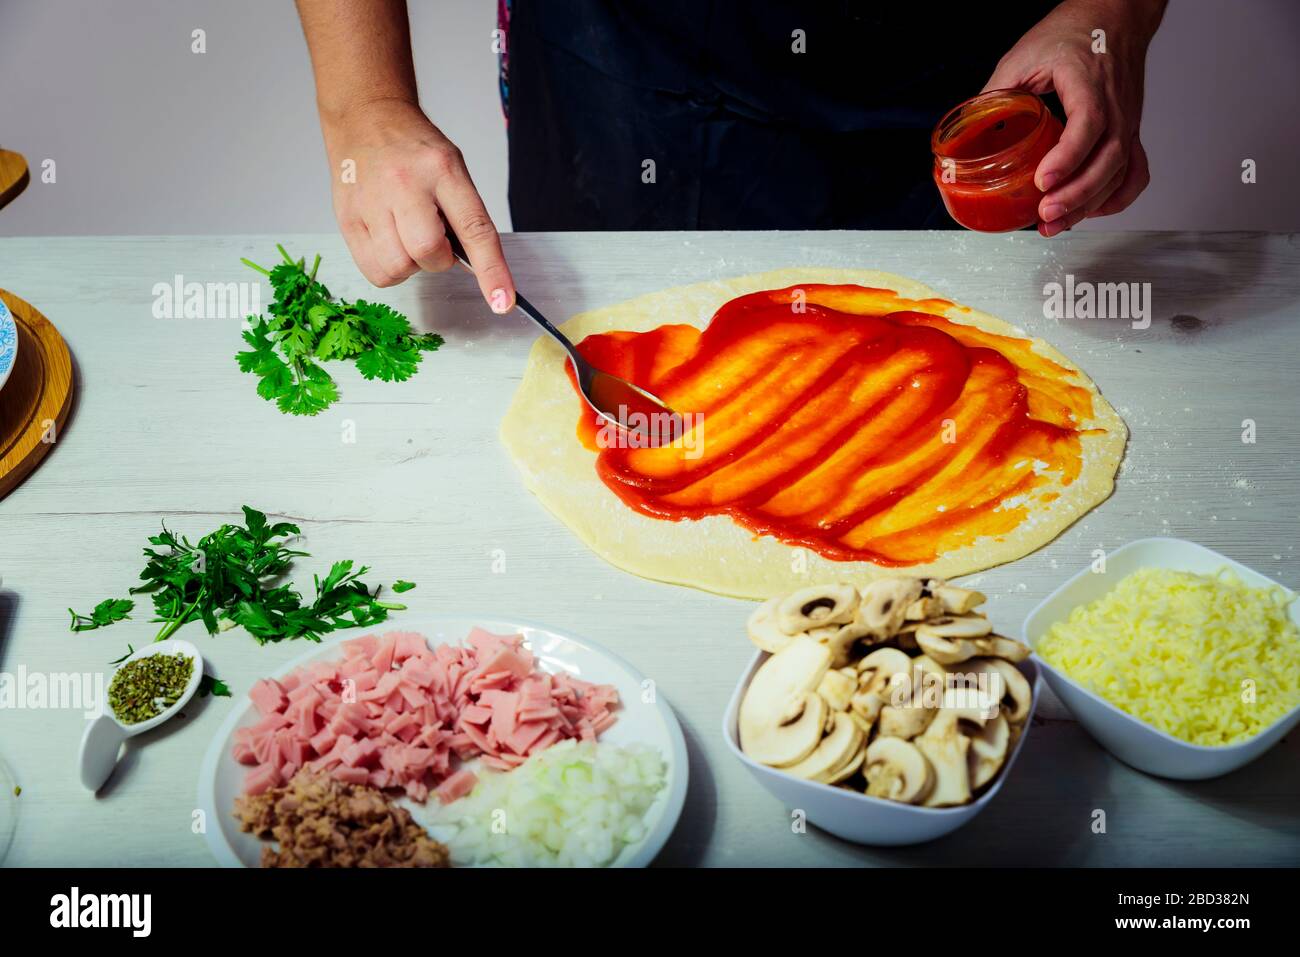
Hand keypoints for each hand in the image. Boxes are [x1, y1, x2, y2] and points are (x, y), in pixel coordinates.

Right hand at [322, 97, 514, 310]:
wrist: (366, 117)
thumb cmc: (414, 149)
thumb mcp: (452, 168)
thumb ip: (464, 215)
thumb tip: (475, 268)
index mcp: (443, 170)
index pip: (474, 229)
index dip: (492, 271)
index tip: (503, 302)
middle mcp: (405, 184)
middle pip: (429, 252)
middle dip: (437, 258)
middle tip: (431, 236)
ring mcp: (371, 201)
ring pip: (398, 268)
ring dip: (410, 263)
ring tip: (405, 234)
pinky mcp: (346, 218)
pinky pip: (374, 271)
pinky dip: (387, 268)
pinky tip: (388, 241)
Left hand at [982, 0, 1165, 235]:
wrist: (1114, 16)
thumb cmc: (1073, 31)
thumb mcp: (1024, 56)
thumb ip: (996, 93)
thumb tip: (967, 129)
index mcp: (1090, 82)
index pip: (1089, 123)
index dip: (1067, 157)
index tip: (1043, 180)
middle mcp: (1117, 105)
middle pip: (1109, 158)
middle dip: (1076, 194)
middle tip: (1044, 214)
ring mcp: (1128, 120)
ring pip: (1121, 172)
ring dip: (1089, 205)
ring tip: (1055, 224)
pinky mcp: (1130, 131)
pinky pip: (1135, 171)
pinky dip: (1117, 198)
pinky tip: (1090, 211)